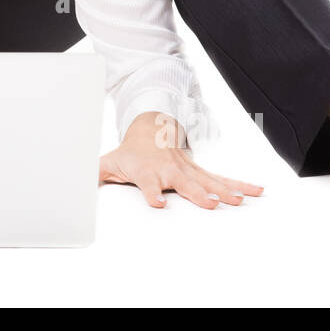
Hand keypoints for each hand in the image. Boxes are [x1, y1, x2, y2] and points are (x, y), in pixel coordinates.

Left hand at [99, 111, 263, 208]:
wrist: (150, 126)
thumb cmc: (130, 151)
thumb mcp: (109, 162)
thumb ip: (94, 174)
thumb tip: (73, 184)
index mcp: (147, 170)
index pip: (148, 182)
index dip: (152, 193)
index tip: (157, 203)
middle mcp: (170, 169)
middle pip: (185, 183)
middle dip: (198, 193)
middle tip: (212, 204)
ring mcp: (187, 169)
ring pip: (209, 180)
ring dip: (226, 190)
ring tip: (241, 200)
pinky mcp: (199, 171)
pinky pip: (222, 179)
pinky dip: (239, 184)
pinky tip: (256, 191)